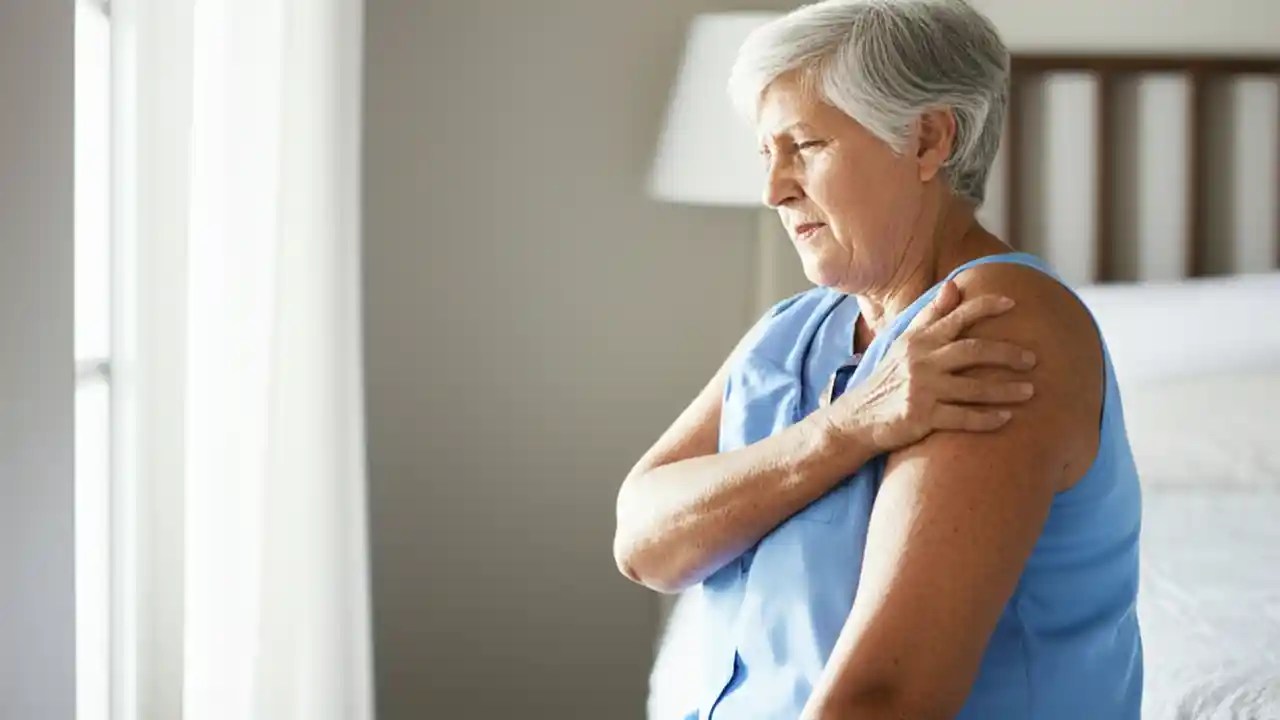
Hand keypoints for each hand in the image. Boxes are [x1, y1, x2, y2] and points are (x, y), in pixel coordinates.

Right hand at [824, 279, 1036, 452]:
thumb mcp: (904, 342)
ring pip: (973, 387)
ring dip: (1005, 390)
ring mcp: (921, 389)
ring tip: (1031, 391)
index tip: (1013, 302)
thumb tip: (953, 285)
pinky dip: (986, 419)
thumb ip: (930, 315)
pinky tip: (1006, 419)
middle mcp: (920, 360)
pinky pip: (962, 417)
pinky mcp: (921, 416)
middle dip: (1007, 353)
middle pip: (972, 351)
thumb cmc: (888, 378)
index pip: (956, 316)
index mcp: (919, 339)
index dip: (985, 306)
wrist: (857, 417)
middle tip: (1033, 359)